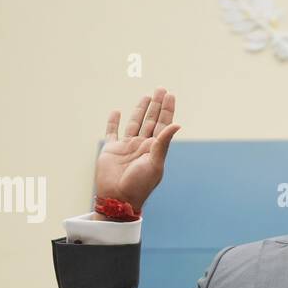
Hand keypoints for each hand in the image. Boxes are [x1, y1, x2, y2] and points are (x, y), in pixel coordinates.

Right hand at [94, 87, 181, 211]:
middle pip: (150, 120)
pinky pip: (112, 132)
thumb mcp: (155, 164)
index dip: (167, 110)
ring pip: (134, 123)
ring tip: (146, 96)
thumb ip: (163, 143)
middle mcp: (142, 146)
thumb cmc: (139, 184)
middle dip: (156, 105)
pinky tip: (116, 112)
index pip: (163, 124)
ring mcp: (127, 147)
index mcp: (154, 149)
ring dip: (140, 110)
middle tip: (161, 89)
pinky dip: (113, 122)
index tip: (170, 95)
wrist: (118, 199)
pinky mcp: (111, 150)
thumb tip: (177, 125)